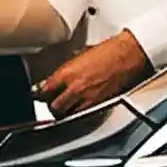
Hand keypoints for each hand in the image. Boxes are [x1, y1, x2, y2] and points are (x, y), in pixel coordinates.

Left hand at [34, 31, 152, 116]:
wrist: (127, 56)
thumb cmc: (109, 51)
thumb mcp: (80, 55)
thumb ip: (68, 68)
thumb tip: (60, 75)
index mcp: (67, 73)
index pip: (45, 90)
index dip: (40, 94)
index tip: (39, 94)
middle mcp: (75, 88)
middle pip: (53, 106)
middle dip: (50, 105)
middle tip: (51, 102)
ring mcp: (86, 98)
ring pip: (66, 114)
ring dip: (63, 112)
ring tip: (63, 108)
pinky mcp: (98, 104)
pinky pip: (81, 115)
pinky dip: (77, 114)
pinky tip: (77, 109)